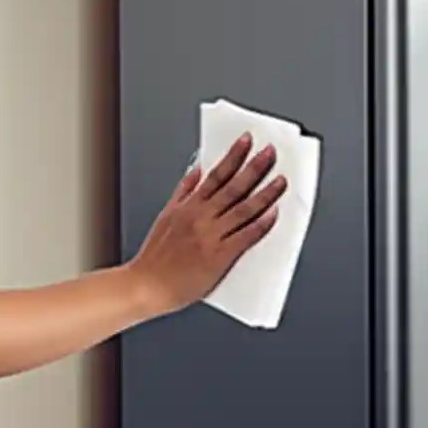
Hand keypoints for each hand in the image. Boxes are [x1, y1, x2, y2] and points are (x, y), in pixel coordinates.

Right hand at [125, 133, 287, 314]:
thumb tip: (196, 171)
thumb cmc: (155, 257)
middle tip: (271, 153)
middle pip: (234, 186)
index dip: (234, 155)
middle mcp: (200, 217)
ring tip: (281, 181)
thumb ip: (183, 192)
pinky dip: (261, 224)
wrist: (147, 286)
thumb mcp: (165, 215)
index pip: (216, 173)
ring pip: (244, 209)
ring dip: (265, 193)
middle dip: (255, 167)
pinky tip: (273, 214)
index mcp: (188, 206)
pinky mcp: (220, 256)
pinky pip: (245, 236)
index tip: (247, 141)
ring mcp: (211, 236)